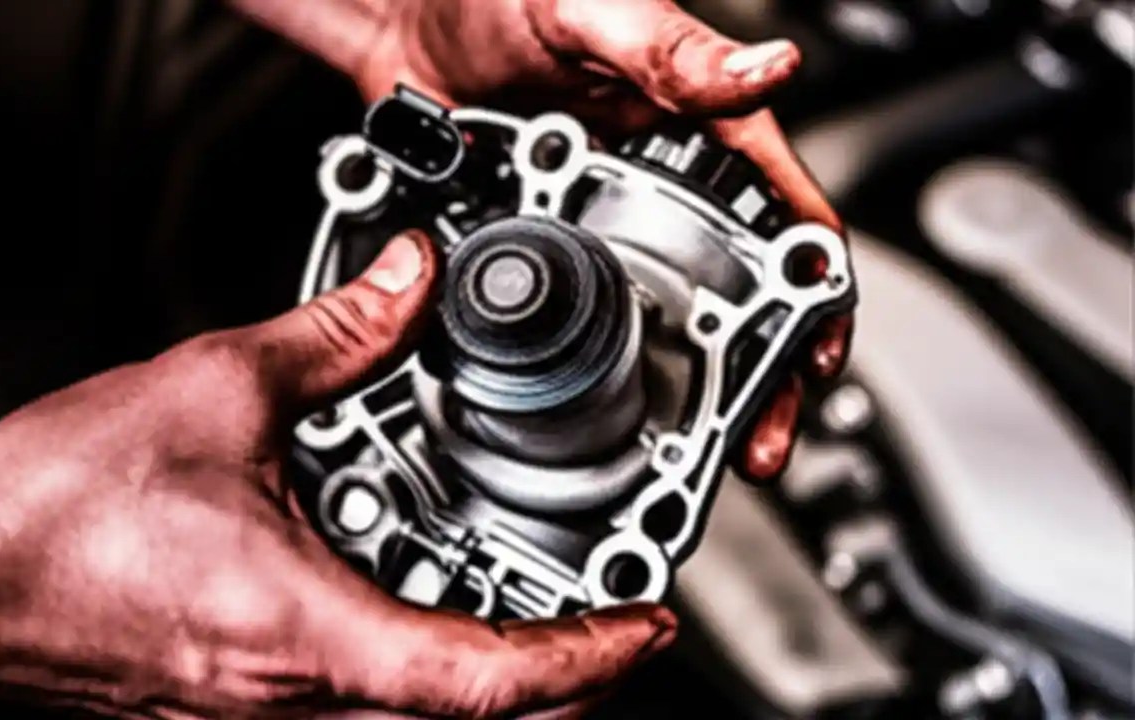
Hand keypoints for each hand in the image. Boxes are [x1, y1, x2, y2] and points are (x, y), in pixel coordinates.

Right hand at [0, 232, 675, 718]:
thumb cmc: (51, 512)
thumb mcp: (216, 392)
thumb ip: (331, 336)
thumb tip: (400, 283)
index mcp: (304, 628)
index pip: (485, 679)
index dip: (585, 660)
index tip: (639, 627)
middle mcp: (290, 696)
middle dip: (558, 681)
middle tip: (605, 625)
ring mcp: (260, 714)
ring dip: (488, 678)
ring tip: (533, 614)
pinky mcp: (230, 703)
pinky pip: (349, 708)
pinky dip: (409, 666)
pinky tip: (404, 605)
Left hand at [231, 0, 852, 479]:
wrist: (406, 26)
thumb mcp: (588, 13)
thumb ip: (671, 52)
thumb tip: (766, 72)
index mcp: (702, 123)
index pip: (786, 213)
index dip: (815, 287)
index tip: (817, 352)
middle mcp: (667, 177)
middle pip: (741, 286)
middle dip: (762, 367)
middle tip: (759, 435)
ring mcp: (614, 217)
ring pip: (675, 311)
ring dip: (696, 377)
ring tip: (697, 441)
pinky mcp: (560, 242)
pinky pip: (601, 307)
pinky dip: (618, 354)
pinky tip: (621, 396)